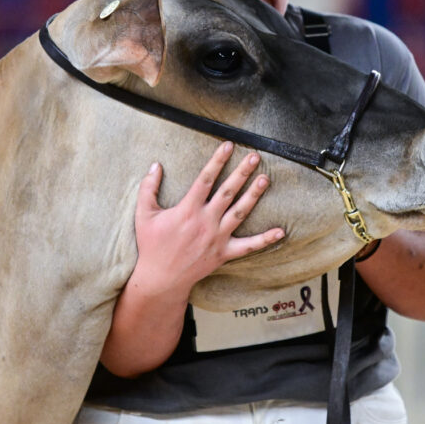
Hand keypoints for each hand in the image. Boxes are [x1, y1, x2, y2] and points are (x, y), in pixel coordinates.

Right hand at [131, 141, 283, 298]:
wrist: (161, 278)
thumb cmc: (151, 245)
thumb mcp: (144, 214)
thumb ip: (148, 188)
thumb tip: (155, 165)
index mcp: (188, 210)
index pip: (206, 179)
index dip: (217, 161)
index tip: (228, 146)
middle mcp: (206, 221)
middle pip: (228, 192)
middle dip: (242, 172)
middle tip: (255, 157)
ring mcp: (217, 238)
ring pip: (240, 213)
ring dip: (254, 195)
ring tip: (265, 179)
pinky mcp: (224, 253)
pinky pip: (248, 247)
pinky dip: (265, 240)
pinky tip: (280, 231)